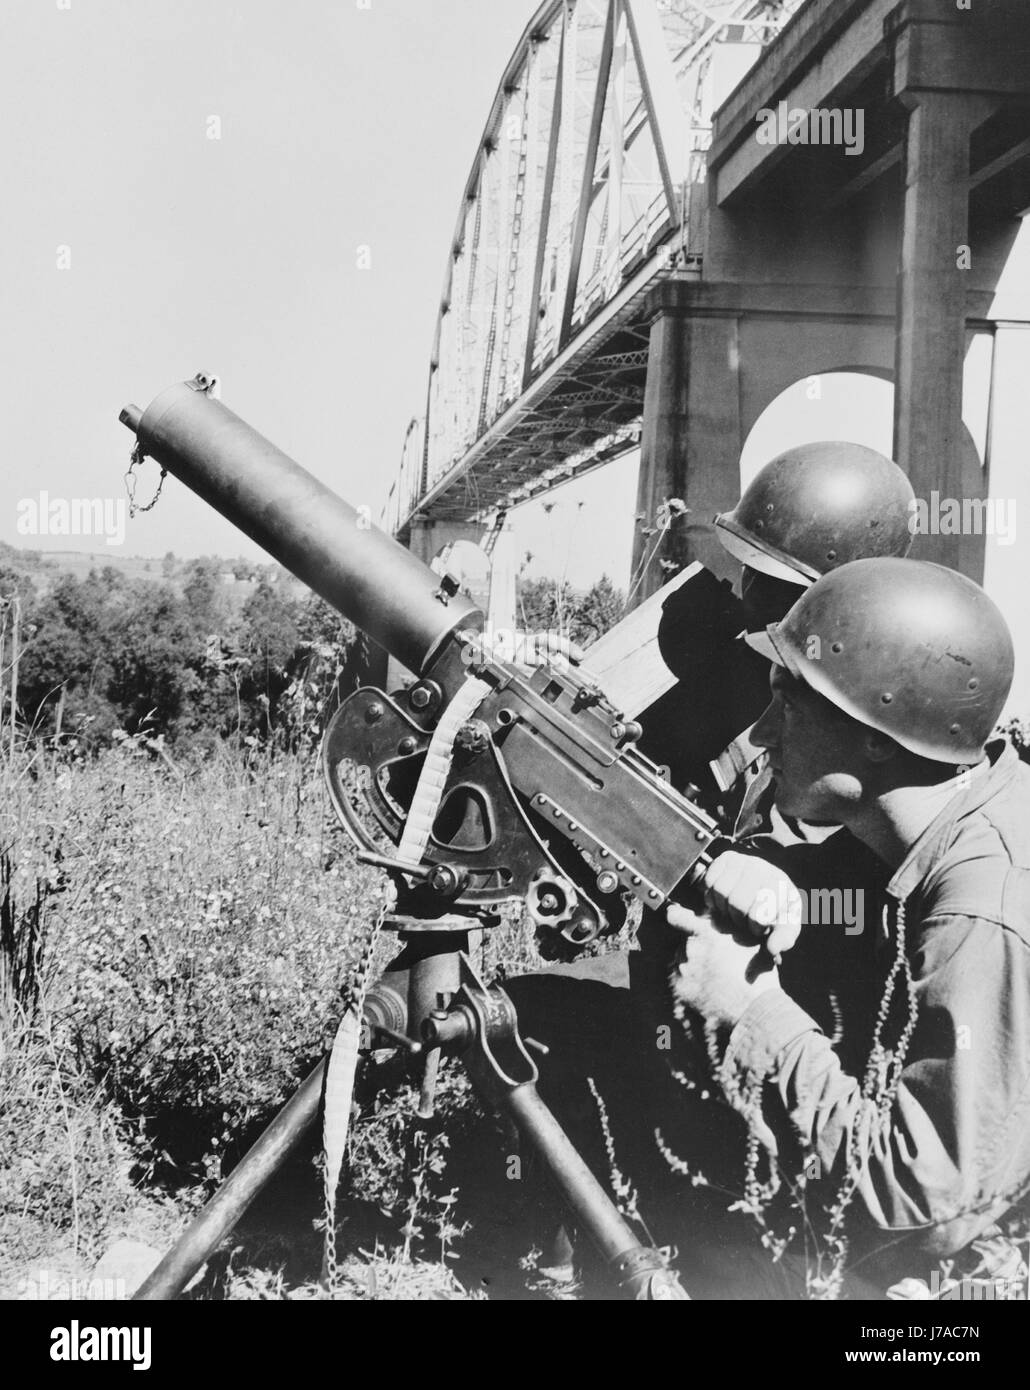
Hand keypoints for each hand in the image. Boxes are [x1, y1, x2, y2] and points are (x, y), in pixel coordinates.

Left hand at [667, 906, 779, 1028]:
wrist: (754, 1009)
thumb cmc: (757, 973)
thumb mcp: (748, 939)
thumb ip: (725, 926)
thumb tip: (712, 918)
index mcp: (706, 933)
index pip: (676, 917)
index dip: (676, 917)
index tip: (675, 917)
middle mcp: (690, 949)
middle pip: (685, 941)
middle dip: (697, 947)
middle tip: (717, 960)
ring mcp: (683, 970)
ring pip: (681, 960)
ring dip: (693, 964)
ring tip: (717, 977)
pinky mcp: (680, 989)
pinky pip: (680, 979)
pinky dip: (690, 982)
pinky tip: (710, 988)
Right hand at [698, 850, 802, 960]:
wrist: (769, 884)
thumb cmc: (777, 907)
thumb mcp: (787, 923)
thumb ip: (784, 937)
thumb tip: (771, 949)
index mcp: (780, 885)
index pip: (758, 913)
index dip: (755, 927)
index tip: (759, 929)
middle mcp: (762, 867)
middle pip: (736, 901)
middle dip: (737, 918)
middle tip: (742, 921)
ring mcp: (744, 860)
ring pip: (720, 889)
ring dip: (722, 907)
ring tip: (731, 911)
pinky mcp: (727, 858)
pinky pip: (709, 880)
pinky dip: (710, 895)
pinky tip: (721, 900)